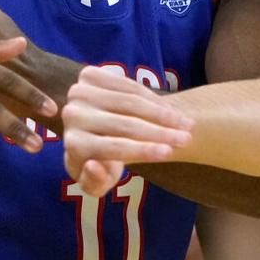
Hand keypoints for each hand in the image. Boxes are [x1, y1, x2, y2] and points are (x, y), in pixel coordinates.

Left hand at [61, 66, 193, 196]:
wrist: (94, 131)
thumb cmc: (102, 162)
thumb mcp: (99, 182)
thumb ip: (96, 183)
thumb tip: (94, 166)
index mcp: (73, 144)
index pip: (113, 148)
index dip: (144, 150)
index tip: (170, 154)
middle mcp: (72, 116)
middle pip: (125, 125)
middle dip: (160, 133)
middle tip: (187, 139)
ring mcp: (79, 93)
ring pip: (130, 102)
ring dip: (163, 114)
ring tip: (187, 125)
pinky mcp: (89, 75)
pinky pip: (129, 86)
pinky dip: (153, 98)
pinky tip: (171, 111)